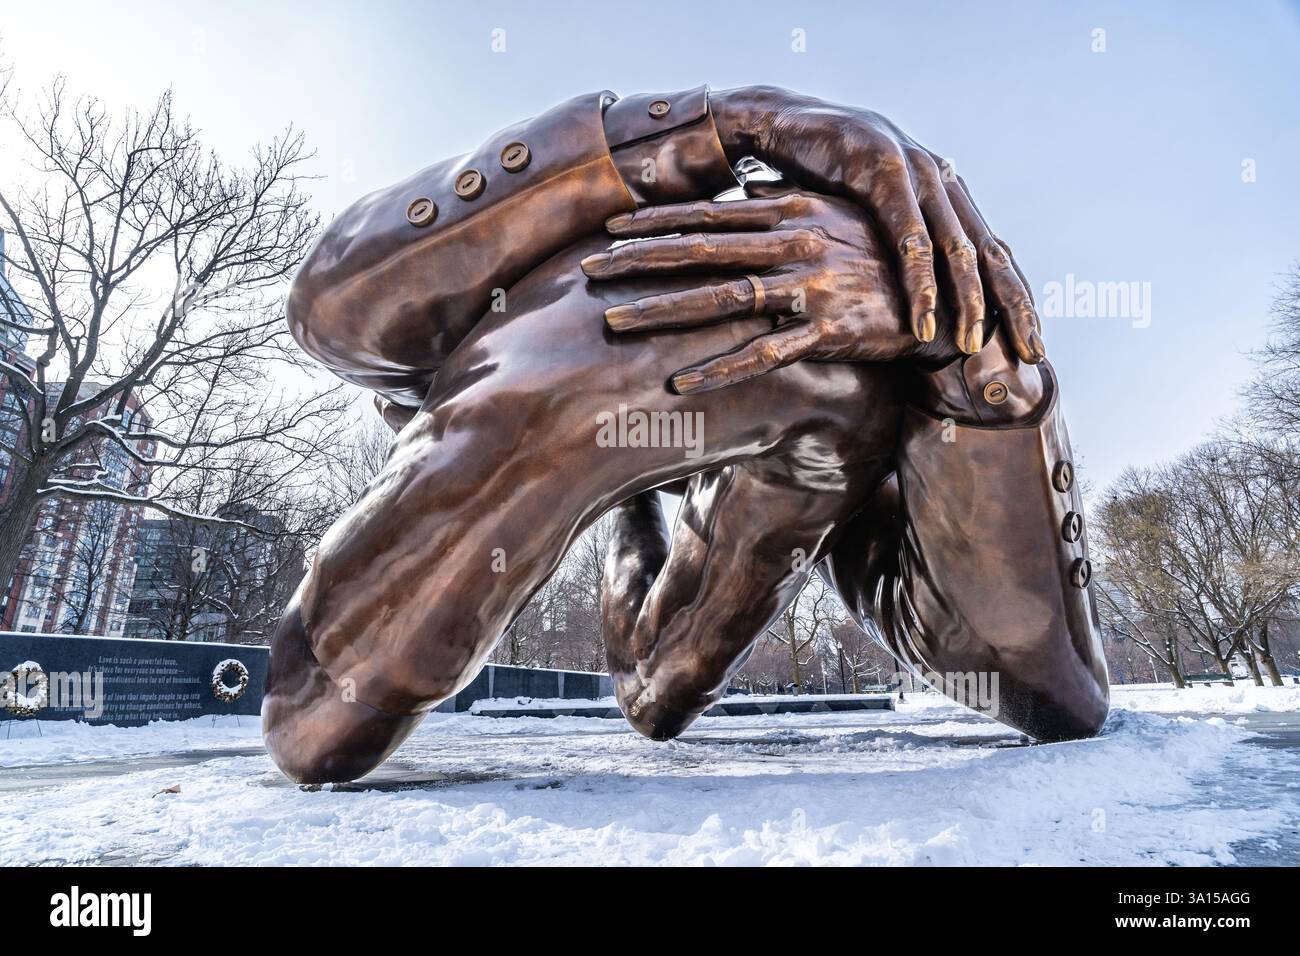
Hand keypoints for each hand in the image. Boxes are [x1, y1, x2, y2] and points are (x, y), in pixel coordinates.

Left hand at [580, 192, 961, 393]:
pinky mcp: (827, 332)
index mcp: (793, 212)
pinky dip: (720, 368)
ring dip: (663, 310)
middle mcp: (795, 243)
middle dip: (637, 261)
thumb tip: (740, 199)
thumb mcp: (836, 217)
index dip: (654, 223)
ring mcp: (810, 288)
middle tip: (586, 270)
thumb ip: (785, 207)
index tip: (608, 230)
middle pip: (700, 251)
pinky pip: (763, 353)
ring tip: (614, 322)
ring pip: (721, 299)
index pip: (708, 214)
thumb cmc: (884, 256)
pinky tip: (681, 380)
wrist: (945, 298)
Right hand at [708, 86, 1042, 365]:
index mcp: (945, 193)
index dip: (1015, 299)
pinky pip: (910, 240)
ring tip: (972, 347)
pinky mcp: (885, 174)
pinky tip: (924, 320)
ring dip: (968, 302)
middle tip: (1032, 354)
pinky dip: (919, 283)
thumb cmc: (820, 177)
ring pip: (957, 250)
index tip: (1032, 344)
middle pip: (992, 254)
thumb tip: (919, 294)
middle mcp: (942, 181)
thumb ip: (899, 242)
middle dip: (1013, 307)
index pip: (993, 253)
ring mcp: (917, 174)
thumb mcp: (868, 214)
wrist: (780, 124)